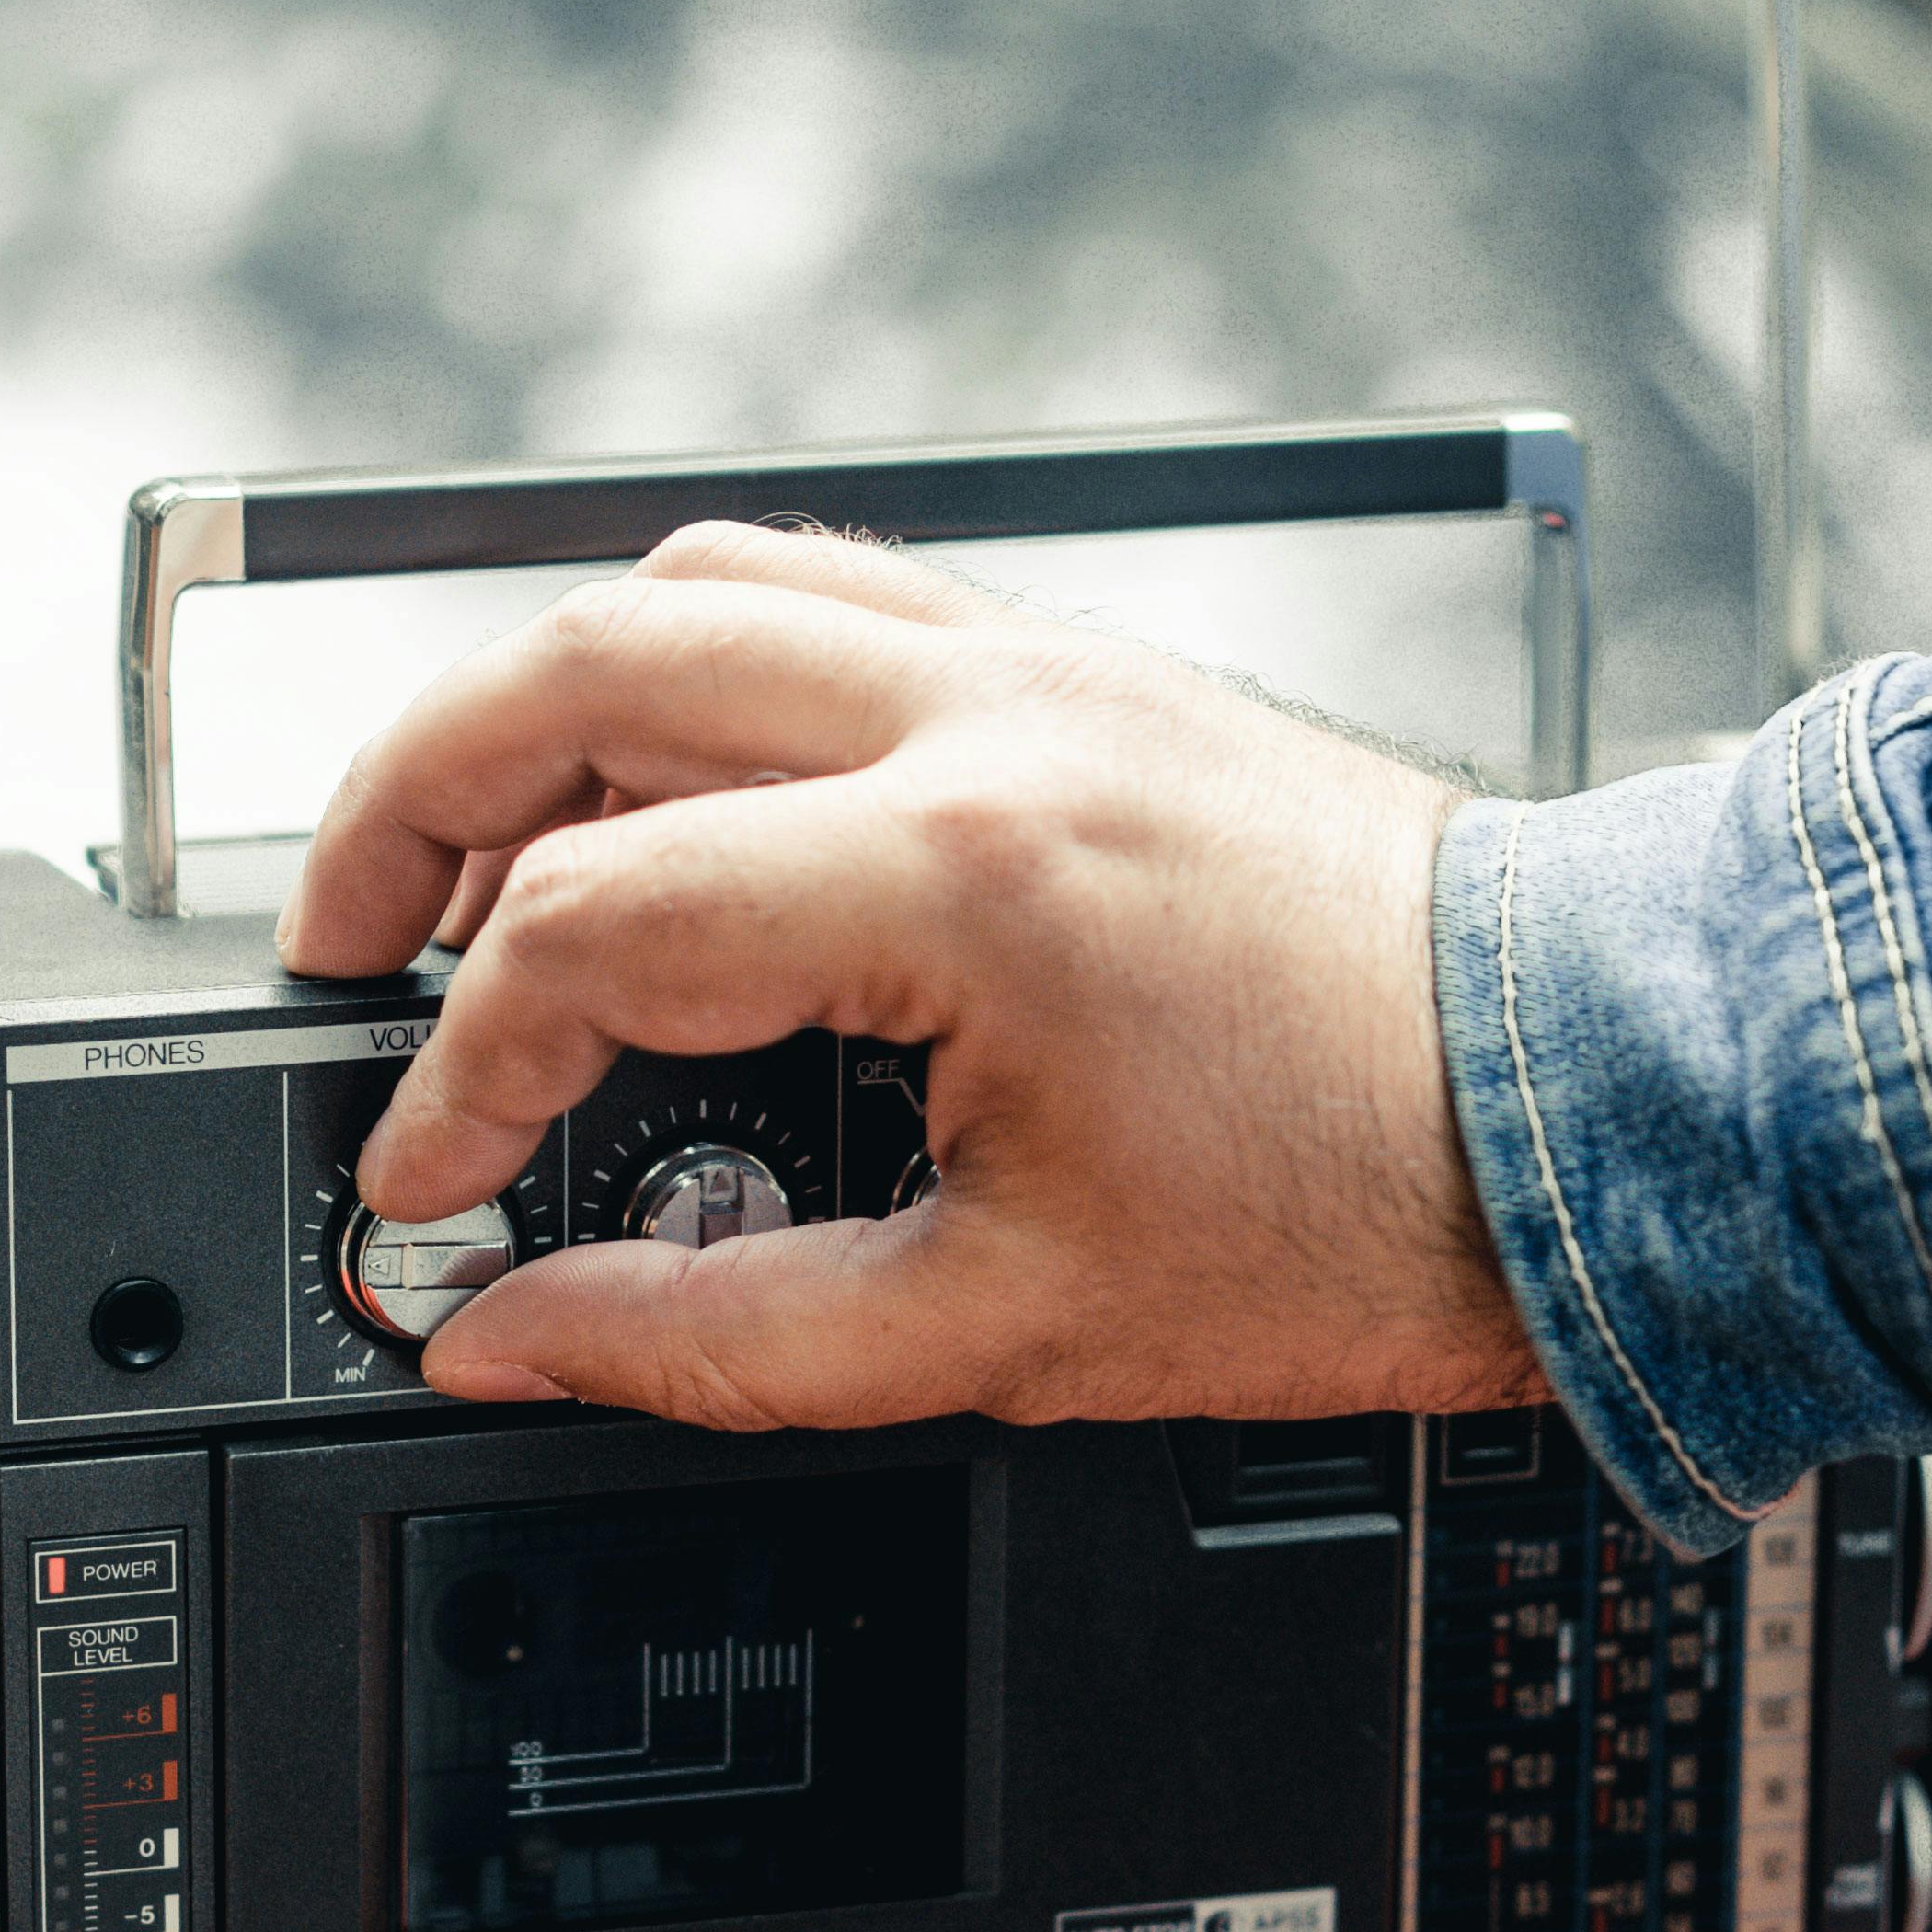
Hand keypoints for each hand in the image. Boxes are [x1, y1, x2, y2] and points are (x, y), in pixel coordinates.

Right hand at [273, 521, 1542, 1430]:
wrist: (1593, 1115)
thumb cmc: (1369, 1209)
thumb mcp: (1006, 1330)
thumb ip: (716, 1339)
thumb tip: (515, 1341)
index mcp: (963, 878)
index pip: (592, 925)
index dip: (459, 1071)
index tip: (427, 1185)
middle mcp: (988, 717)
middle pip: (580, 665)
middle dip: (406, 805)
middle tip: (338, 949)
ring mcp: (1039, 664)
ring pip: (692, 590)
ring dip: (539, 713)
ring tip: (474, 869)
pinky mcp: (1085, 669)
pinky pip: (823, 598)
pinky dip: (691, 675)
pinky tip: (664, 799)